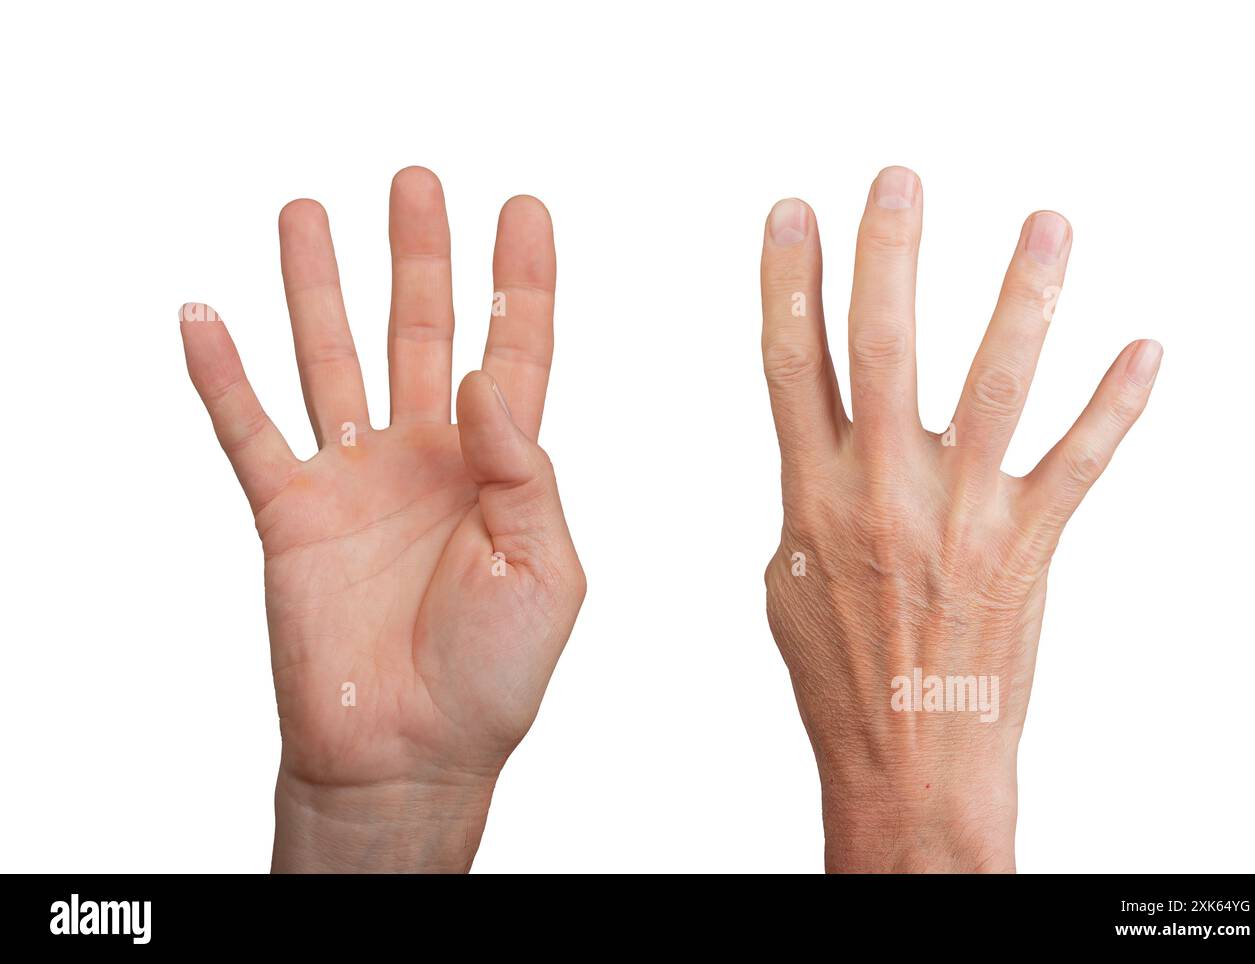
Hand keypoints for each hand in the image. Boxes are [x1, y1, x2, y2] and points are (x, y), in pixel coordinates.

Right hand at [180, 167, 584, 871]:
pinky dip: (223, 376)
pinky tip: (205, 314)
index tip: (524, 210)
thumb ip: (527, 471)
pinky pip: (249, 431)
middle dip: (421, 257)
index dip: (520, 282)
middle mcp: (426, 460)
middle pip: (421, 332)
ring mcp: (355, 481)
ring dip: (319, 287)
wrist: (410, 754)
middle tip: (417, 183)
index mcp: (499, 470)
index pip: (513, 352)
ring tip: (308, 211)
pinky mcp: (291, 514)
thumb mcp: (548, 570)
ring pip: (334, 359)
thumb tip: (483, 380)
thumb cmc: (493, 676)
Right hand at [759, 167, 1160, 871]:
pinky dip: (1117, 403)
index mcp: (812, 496)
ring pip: (997, 384)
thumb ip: (806, 497)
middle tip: (899, 180)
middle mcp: (883, 493)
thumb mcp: (789, 577)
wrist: (909, 758)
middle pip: (882, 349)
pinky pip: (1081, 462)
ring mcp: (961, 517)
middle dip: (889, 254)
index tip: (791, 214)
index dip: (789, 281)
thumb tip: (821, 447)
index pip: (791, 365)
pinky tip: (1147, 349)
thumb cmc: (843, 674)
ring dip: (1022, 297)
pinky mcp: (1026, 546)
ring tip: (1044, 224)